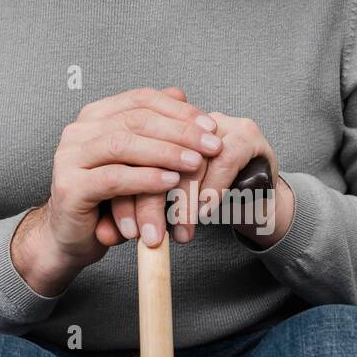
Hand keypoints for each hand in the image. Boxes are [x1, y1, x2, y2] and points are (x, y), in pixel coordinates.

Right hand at [10, 88, 220, 296]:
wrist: (72, 236)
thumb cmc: (107, 198)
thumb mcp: (135, 159)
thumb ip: (152, 128)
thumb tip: (180, 93)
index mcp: (94, 117)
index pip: (140, 99)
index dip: (178, 110)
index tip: (210, 126)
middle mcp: (78, 131)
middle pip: (135, 119)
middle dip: (180, 131)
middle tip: (212, 145)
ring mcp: (70, 157)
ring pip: (123, 144)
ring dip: (166, 152)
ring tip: (195, 163)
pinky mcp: (71, 186)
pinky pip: (113, 178)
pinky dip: (146, 179)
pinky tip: (170, 182)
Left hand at [100, 104, 291, 247]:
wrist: (254, 205)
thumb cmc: (198, 205)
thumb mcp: (158, 207)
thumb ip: (131, 211)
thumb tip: (102, 234)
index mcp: (155, 128)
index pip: (130, 152)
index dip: (123, 193)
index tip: (120, 230)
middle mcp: (184, 120)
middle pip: (156, 152)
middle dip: (150, 200)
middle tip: (147, 236)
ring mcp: (217, 123)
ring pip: (190, 158)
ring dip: (183, 201)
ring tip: (179, 233)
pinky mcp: (247, 134)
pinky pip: (225, 159)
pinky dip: (212, 189)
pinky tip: (204, 214)